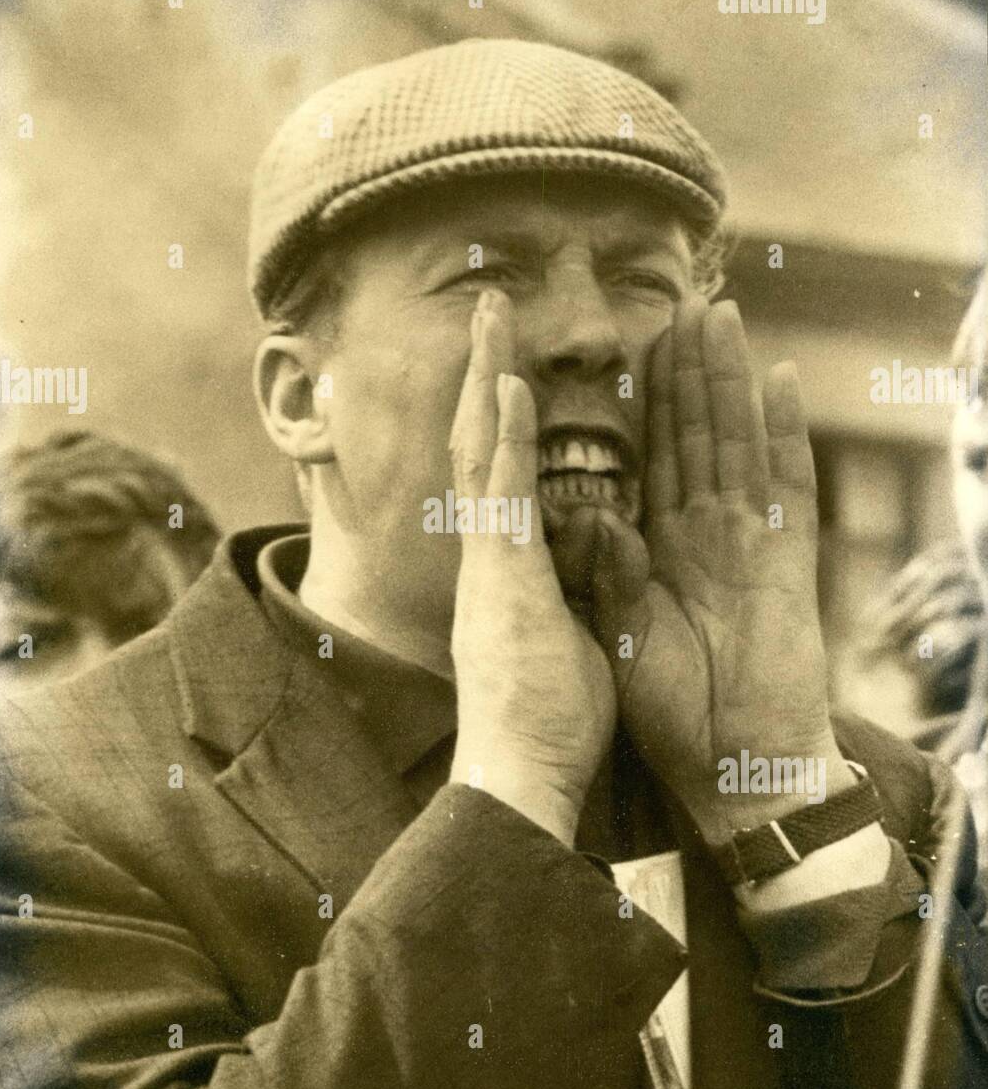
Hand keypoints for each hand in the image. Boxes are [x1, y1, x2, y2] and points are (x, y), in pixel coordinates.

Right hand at [448, 290, 615, 846]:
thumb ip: (587, 584)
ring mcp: (490, 560)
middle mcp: (491, 551)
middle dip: (488, 374)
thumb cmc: (548, 719)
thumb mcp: (578, 635)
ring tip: (492, 316)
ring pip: (485, 448)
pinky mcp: (500, 576)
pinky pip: (504, 491)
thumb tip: (604, 549)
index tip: (516, 363)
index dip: (512, 413)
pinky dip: (506, 435)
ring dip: (489, 379)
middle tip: (490, 313)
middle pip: (487, 442)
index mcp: (511, 564)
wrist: (519, 775)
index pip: (510, 471)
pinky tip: (510, 384)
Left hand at [588, 297, 852, 845]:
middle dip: (690, 370)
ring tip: (723, 316)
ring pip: (737, 442)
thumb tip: (596, 515)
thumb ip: (616, 576)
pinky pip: (787, 485)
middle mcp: (704, 534)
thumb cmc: (677, 716)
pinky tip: (781, 379)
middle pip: (696, 434)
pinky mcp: (788, 561)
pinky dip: (786, 432)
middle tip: (685, 303)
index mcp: (659, 550)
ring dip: (730, 380)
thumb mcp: (627, 640)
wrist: (739, 769)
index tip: (639, 347)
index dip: (647, 404)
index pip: (651, 458)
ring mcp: (750, 542)